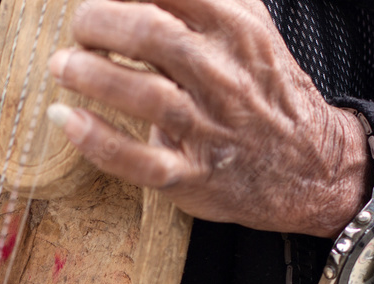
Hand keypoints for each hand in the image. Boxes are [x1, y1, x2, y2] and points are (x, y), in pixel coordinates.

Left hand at [47, 0, 371, 237]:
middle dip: (96, 23)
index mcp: (235, 28)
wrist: (311, 165)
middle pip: (149, 34)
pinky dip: (96, 139)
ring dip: (89, 75)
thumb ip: (202, 0)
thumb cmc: (262, 89)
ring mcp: (208, 129)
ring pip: (143, 94)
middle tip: (79, 29)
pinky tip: (67, 118)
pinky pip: (138, 160)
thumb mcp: (247, 27)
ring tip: (62, 65)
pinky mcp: (192, 176)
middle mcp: (223, 75)